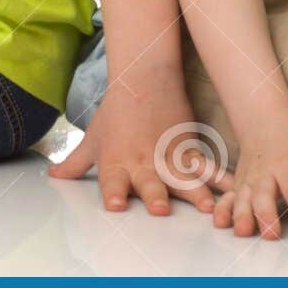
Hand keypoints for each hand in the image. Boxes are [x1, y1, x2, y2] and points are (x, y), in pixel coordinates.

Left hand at [49, 70, 232, 215]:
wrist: (144, 78)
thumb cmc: (115, 112)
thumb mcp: (92, 139)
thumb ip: (74, 163)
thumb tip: (54, 176)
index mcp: (116, 163)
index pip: (112, 182)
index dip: (114, 194)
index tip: (116, 206)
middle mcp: (143, 163)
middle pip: (150, 183)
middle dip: (155, 196)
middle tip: (160, 209)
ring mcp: (168, 157)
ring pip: (184, 179)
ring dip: (195, 194)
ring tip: (207, 209)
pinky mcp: (189, 149)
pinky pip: (207, 167)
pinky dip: (221, 179)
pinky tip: (234, 190)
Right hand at [214, 111, 287, 239]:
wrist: (265, 120)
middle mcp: (265, 173)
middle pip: (264, 195)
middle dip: (266, 216)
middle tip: (272, 236)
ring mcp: (248, 179)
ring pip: (242, 199)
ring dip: (241, 216)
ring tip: (244, 232)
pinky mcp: (237, 185)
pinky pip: (226, 197)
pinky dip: (221, 210)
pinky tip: (220, 223)